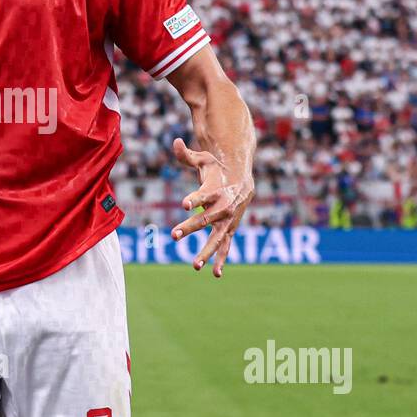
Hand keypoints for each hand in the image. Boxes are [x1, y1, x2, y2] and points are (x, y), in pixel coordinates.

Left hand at [168, 137, 253, 278]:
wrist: (242, 180)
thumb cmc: (218, 169)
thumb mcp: (204, 160)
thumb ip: (187, 155)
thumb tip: (175, 142)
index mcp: (215, 190)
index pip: (203, 195)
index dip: (194, 199)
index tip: (184, 203)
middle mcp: (222, 207)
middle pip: (205, 219)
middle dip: (190, 228)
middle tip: (174, 235)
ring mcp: (227, 221)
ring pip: (216, 238)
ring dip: (206, 252)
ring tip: (194, 265)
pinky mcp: (229, 229)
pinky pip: (226, 247)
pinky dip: (222, 260)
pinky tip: (216, 274)